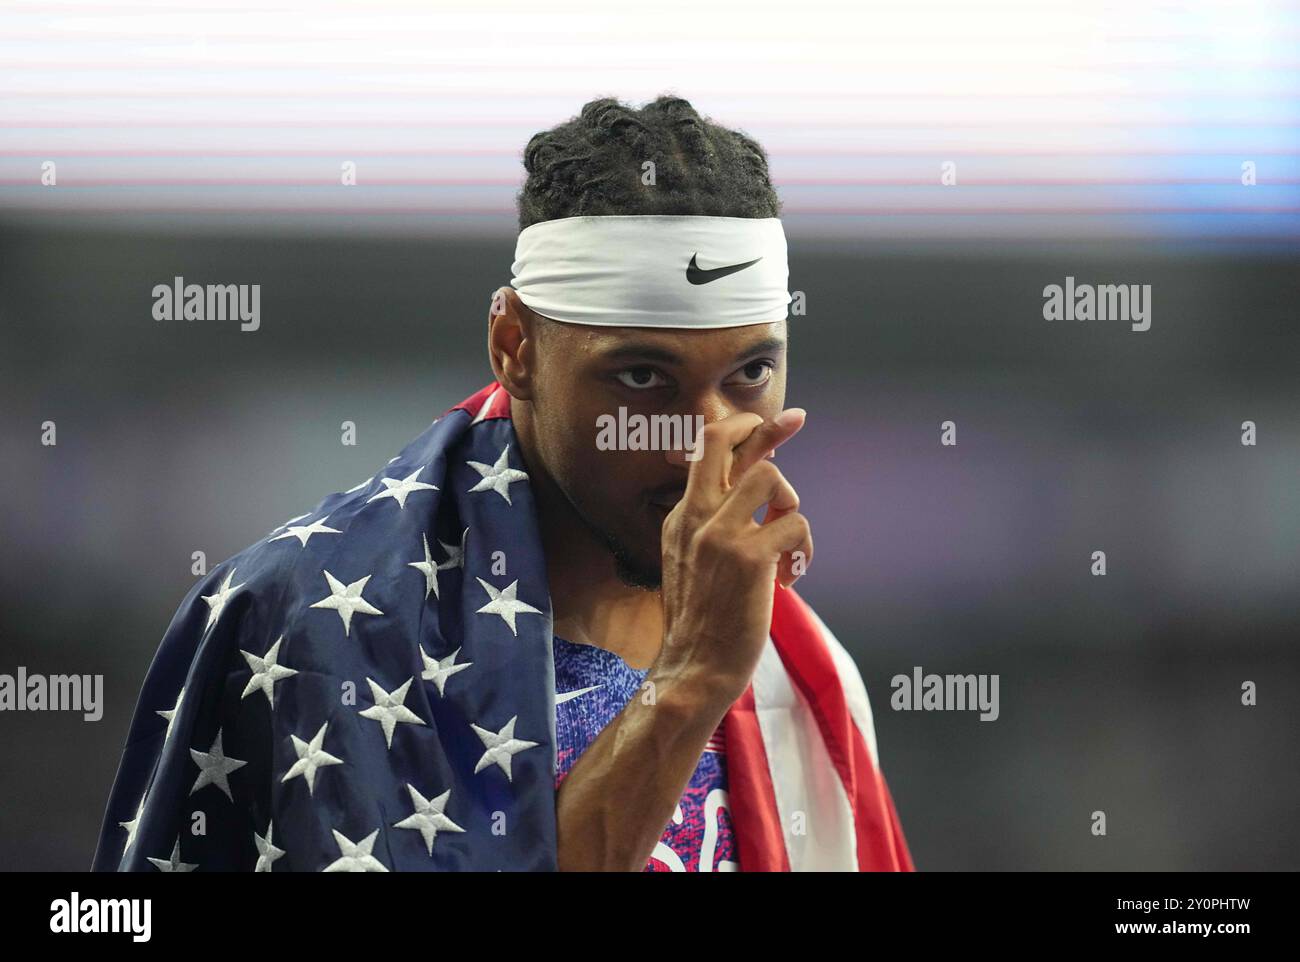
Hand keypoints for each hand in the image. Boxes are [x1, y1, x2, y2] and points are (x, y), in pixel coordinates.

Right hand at [654, 408, 812, 706]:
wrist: (695, 668)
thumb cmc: (703, 624)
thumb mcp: (691, 564)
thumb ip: (712, 527)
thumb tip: (751, 497)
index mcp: (681, 518)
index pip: (705, 455)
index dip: (739, 429)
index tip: (765, 418)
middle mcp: (694, 517)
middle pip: (723, 442)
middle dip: (764, 426)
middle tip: (794, 420)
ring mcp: (719, 535)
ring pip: (770, 477)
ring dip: (791, 504)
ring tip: (788, 542)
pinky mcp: (749, 557)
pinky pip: (795, 525)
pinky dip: (803, 550)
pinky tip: (790, 579)